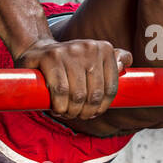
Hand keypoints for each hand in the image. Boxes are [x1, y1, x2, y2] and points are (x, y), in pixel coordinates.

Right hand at [15, 38, 131, 120]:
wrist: (38, 50)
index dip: (103, 107)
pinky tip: (58, 109)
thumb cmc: (70, 62)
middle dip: (86, 112)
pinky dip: (60, 106)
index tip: (94, 113)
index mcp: (104, 48)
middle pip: (94, 94)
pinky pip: (60, 91)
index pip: (110, 88)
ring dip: (72, 111)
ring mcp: (69, 50)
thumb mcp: (94, 58)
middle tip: (79, 115)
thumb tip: (124, 64)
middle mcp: (89, 47)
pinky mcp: (50, 57)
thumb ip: (114, 60)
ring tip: (68, 113)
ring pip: (77, 95)